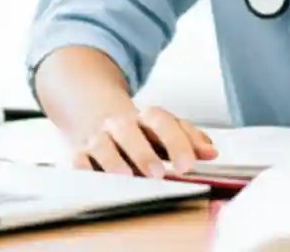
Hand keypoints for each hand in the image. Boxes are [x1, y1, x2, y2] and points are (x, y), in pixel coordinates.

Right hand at [70, 106, 217, 178]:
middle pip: (129, 131)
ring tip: (127, 177)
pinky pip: (78, 159)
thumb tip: (211, 152)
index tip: (188, 165)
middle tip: (159, 174)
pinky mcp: (79, 151)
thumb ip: (188, 137)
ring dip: (114, 161)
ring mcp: (97, 136)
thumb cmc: (136, 127)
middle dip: (143, 153)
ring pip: (103, 145)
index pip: (162, 122)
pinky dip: (84, 169)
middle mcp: (120, 123)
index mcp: (144, 117)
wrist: (91, 107)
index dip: (177, 142)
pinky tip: (96, 181)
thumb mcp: (163, 127)